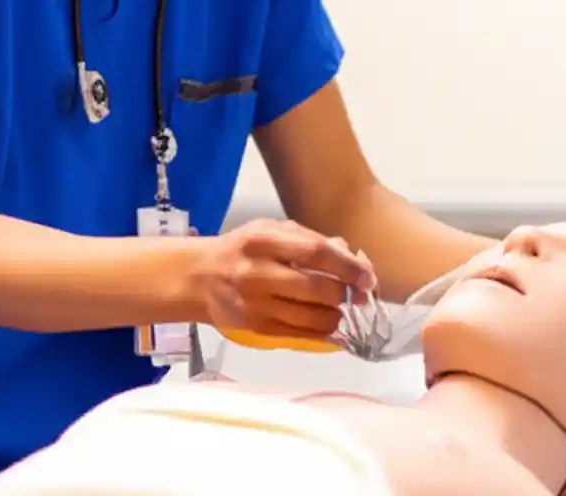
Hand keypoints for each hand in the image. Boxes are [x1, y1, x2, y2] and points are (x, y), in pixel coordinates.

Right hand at [194, 219, 375, 339]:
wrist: (199, 278)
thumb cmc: (241, 250)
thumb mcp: (269, 230)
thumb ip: (308, 239)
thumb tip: (349, 255)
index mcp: (263, 240)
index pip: (316, 253)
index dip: (348, 267)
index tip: (367, 277)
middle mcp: (257, 272)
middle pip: (317, 288)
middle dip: (344, 294)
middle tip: (355, 296)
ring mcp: (255, 303)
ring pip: (311, 317)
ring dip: (335, 316)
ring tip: (339, 310)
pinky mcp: (255, 327)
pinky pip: (299, 335)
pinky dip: (321, 332)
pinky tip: (328, 325)